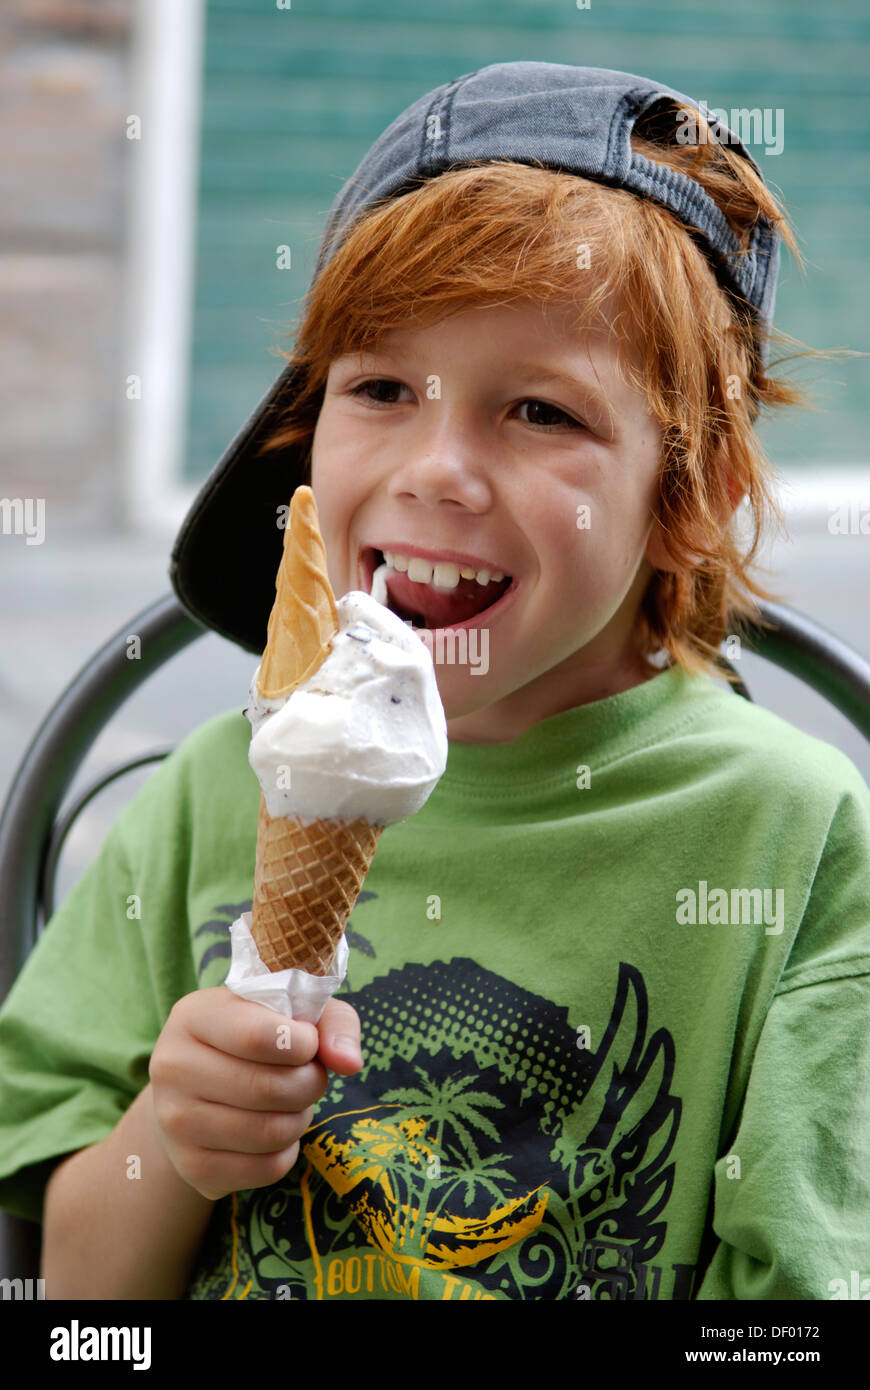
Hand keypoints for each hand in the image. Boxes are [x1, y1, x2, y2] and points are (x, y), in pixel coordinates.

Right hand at [148, 988, 362, 1200]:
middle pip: (268, 1088)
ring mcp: (174, 1121)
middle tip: (309, 1076)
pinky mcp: (190, 1166)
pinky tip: (275, 1130)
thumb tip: (350, 1063)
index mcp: (194, 1015)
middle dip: (309, 1084)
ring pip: (270, 1132)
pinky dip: (287, 1151)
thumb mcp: (296, 1011)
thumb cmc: (260, 1036)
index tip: (308, 1043)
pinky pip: (267, 1169)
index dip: (302, 1044)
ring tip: (292, 1101)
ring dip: (300, 1117)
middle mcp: (172, 1066)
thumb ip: (332, 1023)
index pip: (256, 1037)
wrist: (201, 1087)